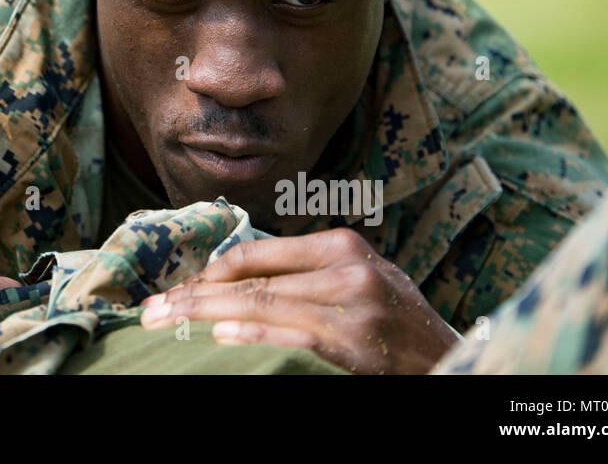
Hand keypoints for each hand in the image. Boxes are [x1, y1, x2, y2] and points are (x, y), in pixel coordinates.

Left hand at [139, 228, 459, 373]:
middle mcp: (347, 268)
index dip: (209, 272)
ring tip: (166, 322)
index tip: (174, 289)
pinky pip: (291, 336)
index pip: (257, 254)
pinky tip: (219, 336)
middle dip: (194, 295)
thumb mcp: (361, 283)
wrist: (455, 362)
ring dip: (205, 315)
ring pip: (262, 305)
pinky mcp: (356, 344)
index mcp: (342, 245)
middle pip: (251, 279)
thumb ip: (307, 274)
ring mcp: (354, 306)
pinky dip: (251, 335)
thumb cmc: (399, 327)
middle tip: (152, 309)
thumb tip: (231, 280)